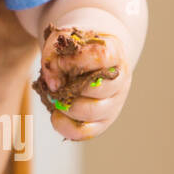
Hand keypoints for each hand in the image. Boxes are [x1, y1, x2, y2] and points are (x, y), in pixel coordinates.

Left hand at [32, 24, 129, 140]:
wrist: (88, 59)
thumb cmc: (74, 49)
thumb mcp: (62, 42)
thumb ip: (53, 58)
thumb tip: (54, 86)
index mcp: (113, 53)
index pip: (100, 57)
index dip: (75, 61)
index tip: (60, 62)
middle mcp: (119, 79)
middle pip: (98, 89)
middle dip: (69, 88)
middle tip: (54, 86)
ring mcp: (114, 102)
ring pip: (93, 112)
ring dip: (67, 107)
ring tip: (54, 99)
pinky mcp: (104, 120)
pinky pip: (87, 131)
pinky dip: (67, 126)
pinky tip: (56, 115)